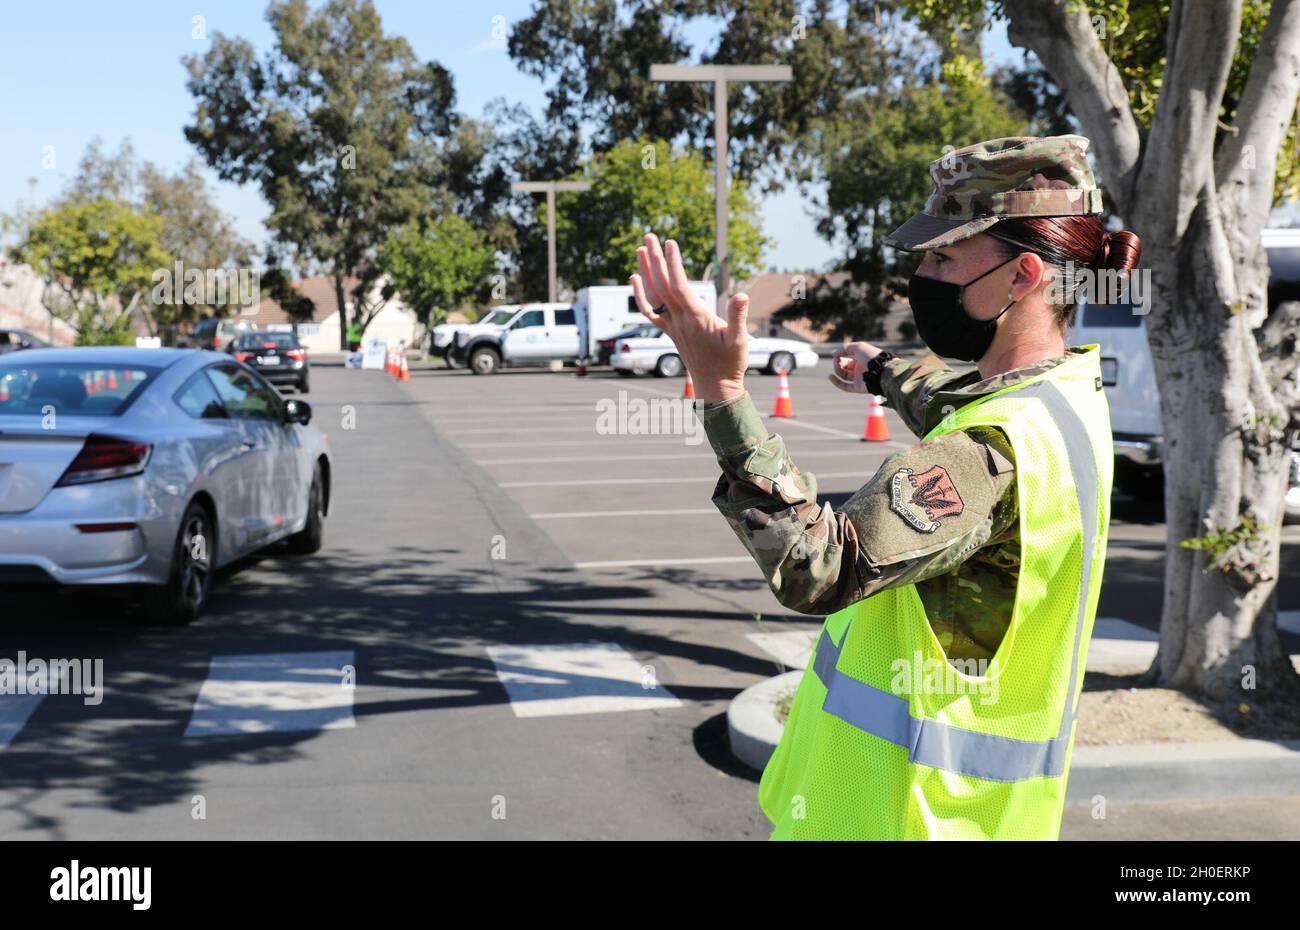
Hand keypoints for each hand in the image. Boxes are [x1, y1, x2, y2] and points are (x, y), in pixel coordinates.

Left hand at [629, 233, 748, 403]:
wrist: (715, 386)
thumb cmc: (730, 363)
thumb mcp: (740, 340)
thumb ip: (738, 317)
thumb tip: (741, 295)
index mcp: (696, 318)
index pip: (680, 286)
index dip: (673, 264)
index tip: (670, 243)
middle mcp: (680, 320)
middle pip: (662, 285)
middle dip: (654, 259)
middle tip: (649, 235)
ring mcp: (672, 326)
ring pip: (654, 294)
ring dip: (646, 270)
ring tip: (641, 248)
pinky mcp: (670, 331)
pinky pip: (650, 311)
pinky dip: (639, 294)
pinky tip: (634, 279)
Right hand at [828, 341, 882, 393]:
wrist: (882, 370)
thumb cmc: (872, 357)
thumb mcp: (858, 347)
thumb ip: (845, 348)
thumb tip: (833, 353)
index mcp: (861, 359)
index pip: (847, 358)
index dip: (839, 356)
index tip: (835, 355)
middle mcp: (860, 369)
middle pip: (844, 367)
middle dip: (838, 363)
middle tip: (836, 360)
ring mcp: (859, 379)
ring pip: (843, 375)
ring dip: (836, 370)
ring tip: (836, 365)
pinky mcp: (858, 388)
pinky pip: (844, 386)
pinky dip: (836, 382)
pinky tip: (830, 376)